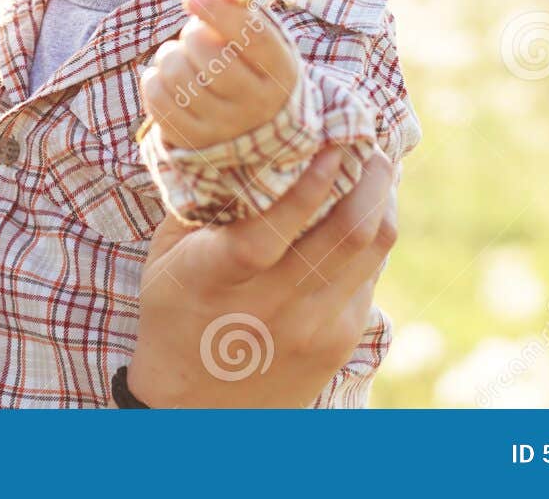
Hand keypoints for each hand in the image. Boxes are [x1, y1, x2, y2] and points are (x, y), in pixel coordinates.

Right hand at [127, 144, 398, 406]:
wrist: (194, 412)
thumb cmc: (175, 313)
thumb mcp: (167, 255)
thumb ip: (202, 200)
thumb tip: (238, 137)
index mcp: (218, 277)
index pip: (274, 228)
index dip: (310, 183)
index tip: (332, 144)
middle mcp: (273, 306)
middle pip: (348, 232)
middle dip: (371, 179)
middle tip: (372, 147)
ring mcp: (313, 329)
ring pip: (373, 253)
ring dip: (381, 205)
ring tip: (377, 175)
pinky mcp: (339, 345)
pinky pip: (369, 279)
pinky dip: (369, 242)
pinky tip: (362, 220)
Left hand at [140, 0, 299, 149]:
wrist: (249, 127)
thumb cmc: (249, 68)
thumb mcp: (254, 41)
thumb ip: (238, 9)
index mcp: (279, 72)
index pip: (251, 35)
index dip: (217, 11)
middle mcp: (257, 105)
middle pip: (211, 58)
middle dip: (191, 37)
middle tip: (191, 36)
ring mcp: (225, 128)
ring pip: (179, 78)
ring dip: (169, 57)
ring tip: (177, 57)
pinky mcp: (194, 142)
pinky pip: (159, 102)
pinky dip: (153, 81)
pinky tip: (164, 78)